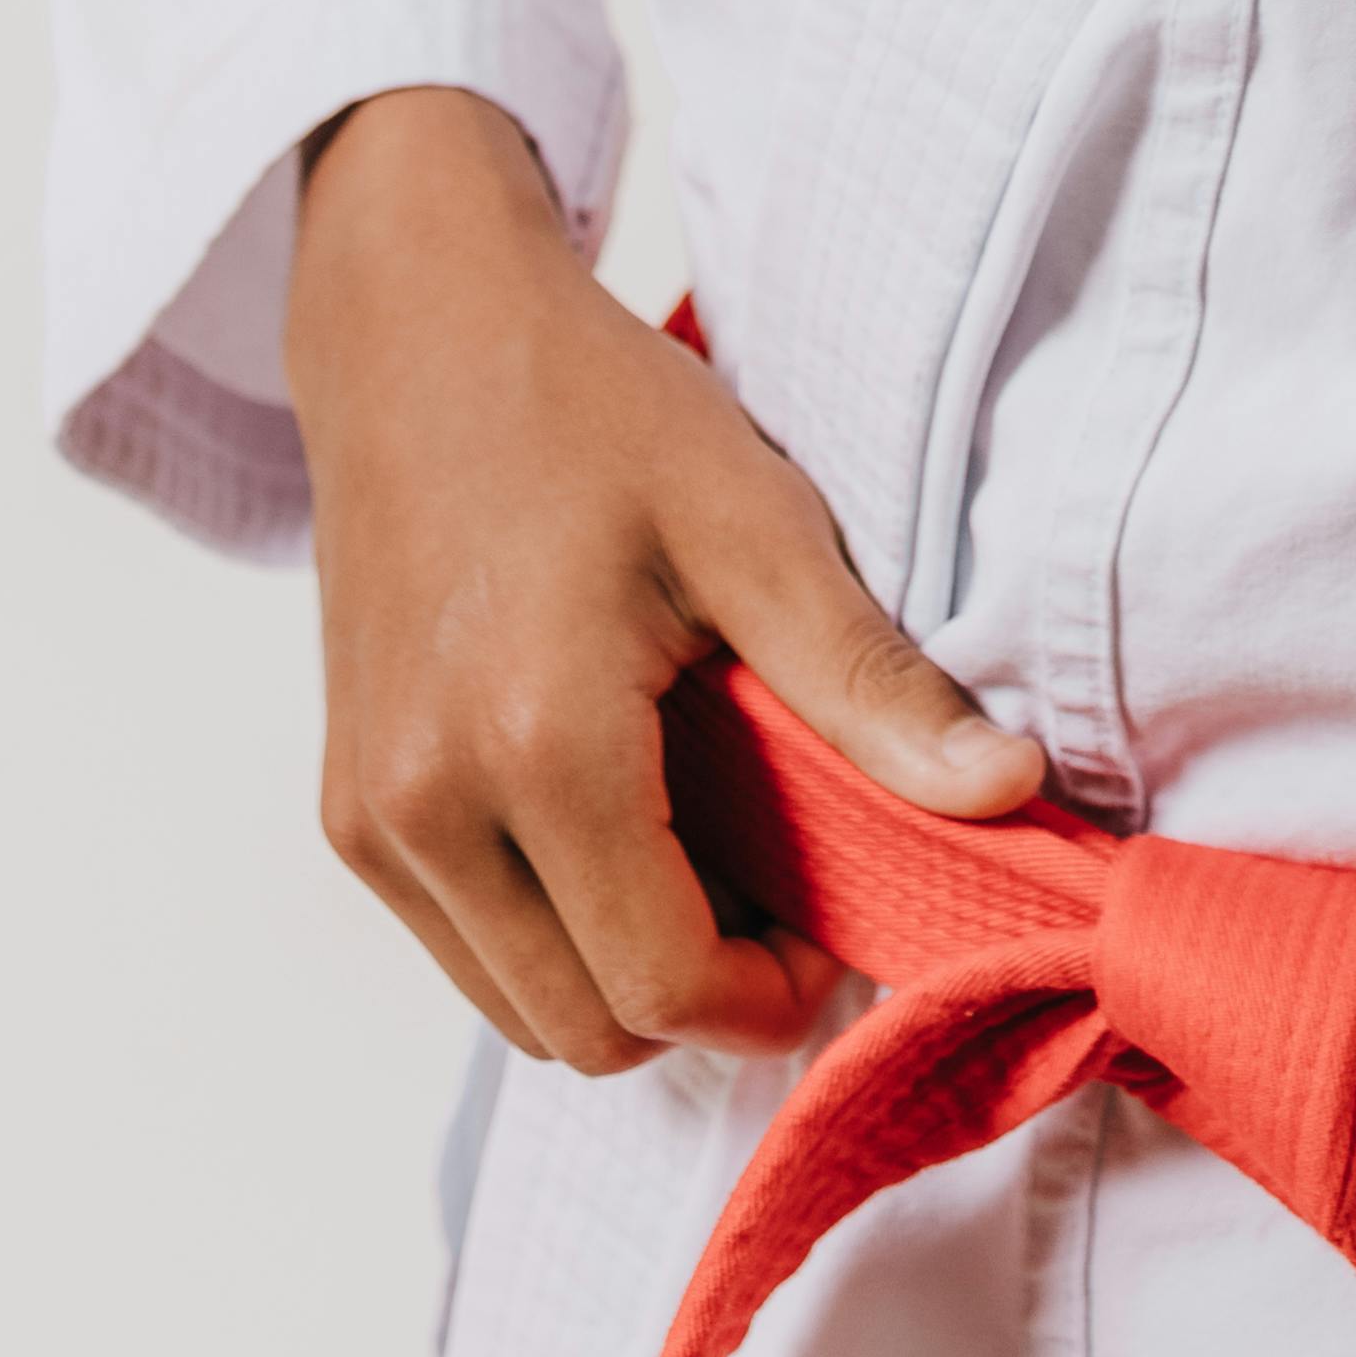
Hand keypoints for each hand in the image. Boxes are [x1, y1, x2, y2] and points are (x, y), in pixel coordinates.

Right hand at [286, 86, 1039, 1073]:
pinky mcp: (345, 806)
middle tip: (782, 886)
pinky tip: (616, 819)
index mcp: (535, 745)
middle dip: (702, 995)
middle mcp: (425, 806)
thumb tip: (1009, 791)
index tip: (836, 922)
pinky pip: (461, 946)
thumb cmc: (590, 409)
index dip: (771, 993)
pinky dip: (549, 931)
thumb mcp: (757, 525)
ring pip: (518, 1010)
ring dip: (620, 974)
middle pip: (587, 1029)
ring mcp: (368, 816)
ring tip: (703, 848)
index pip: (662, 986)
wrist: (420, 327)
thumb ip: (873, 685)